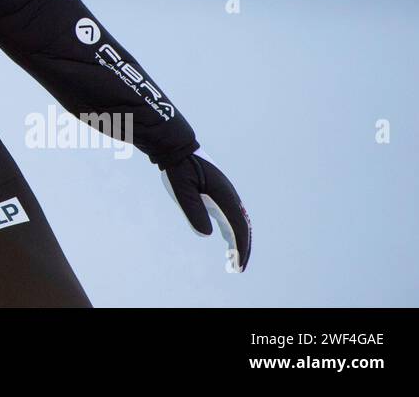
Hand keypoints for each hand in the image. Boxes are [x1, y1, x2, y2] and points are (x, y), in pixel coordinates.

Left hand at [160, 147, 251, 271]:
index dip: (240, 248)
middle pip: (242, 227)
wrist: (176, 147)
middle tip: (237, 269)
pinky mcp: (219, 193)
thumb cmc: (178, 168)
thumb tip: (206, 235)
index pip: (238, 227)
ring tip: (232, 261)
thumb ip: (193, 211)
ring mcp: (225, 193)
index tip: (238, 266)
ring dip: (238, 241)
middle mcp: (230, 195)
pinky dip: (232, 231)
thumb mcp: (182, 190)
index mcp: (224, 196)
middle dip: (242, 249)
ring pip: (238, 221)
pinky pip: (230, 215)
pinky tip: (226, 241)